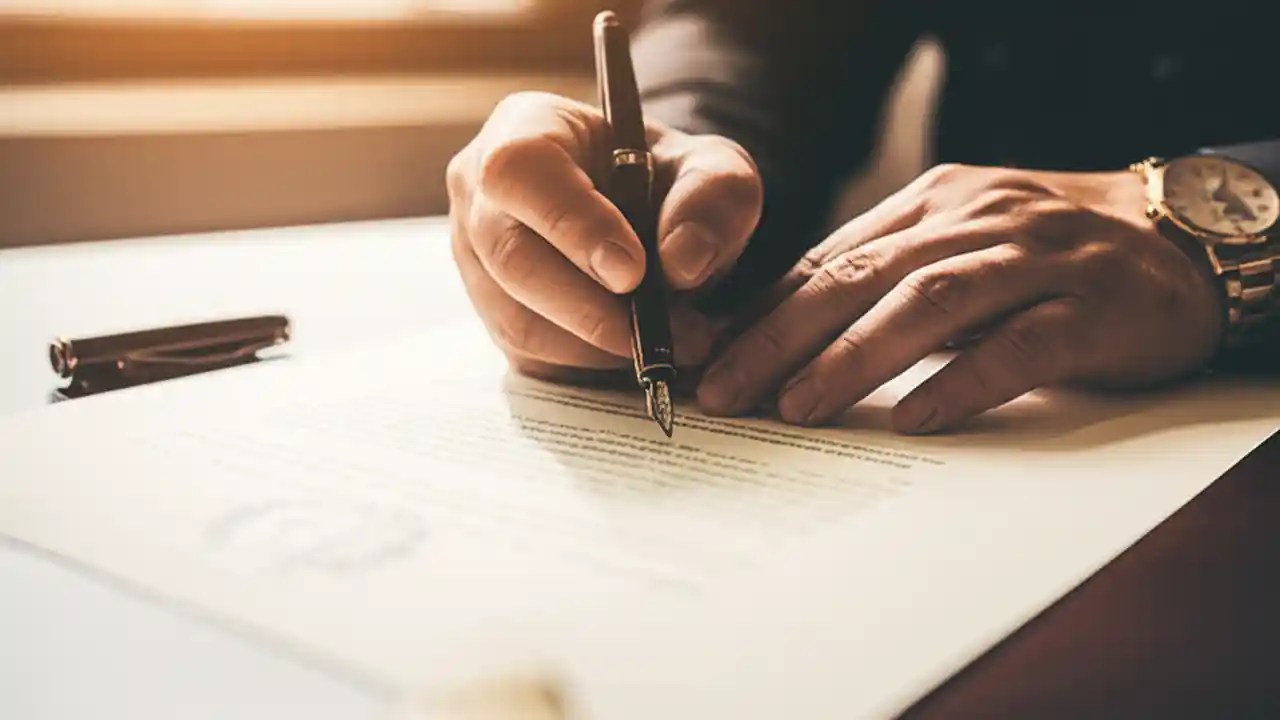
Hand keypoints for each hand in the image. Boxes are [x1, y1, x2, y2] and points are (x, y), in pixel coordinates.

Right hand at [447, 92, 761, 380]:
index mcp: (525, 128)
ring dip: (596, 345)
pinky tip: (635, 350)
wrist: (649, 215)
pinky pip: (527, 354)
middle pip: (510, 257)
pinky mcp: (490, 313)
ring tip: (666, 342)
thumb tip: (682, 260)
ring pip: (516, 318)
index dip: (573, 226)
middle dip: (590, 308)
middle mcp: (480, 192)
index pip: (521, 171)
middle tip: (664, 331)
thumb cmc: (668, 181)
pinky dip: (588, 364)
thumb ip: (712, 197)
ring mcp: (473, 257)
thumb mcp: (714, 168)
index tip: (634, 273)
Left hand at [697, 164, 1224, 431]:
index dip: (766, 311)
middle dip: (783, 335)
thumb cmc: (1047, 260)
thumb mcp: (958, 251)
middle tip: (726, 390)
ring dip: (854, 355)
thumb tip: (785, 341)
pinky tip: (916, 416)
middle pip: (861, 274)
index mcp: (931, 204)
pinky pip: (1020, 344)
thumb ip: (885, 282)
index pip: (829, 258)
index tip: (710, 359)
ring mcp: (1037, 257)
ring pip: (929, 301)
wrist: (1180, 240)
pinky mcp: (1094, 305)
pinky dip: (962, 379)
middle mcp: (975, 218)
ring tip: (797, 405)